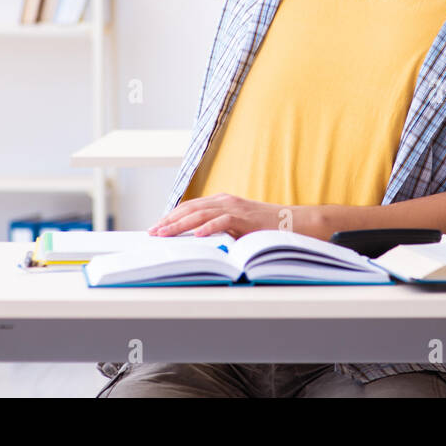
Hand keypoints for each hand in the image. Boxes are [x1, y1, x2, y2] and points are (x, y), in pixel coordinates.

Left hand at [148, 194, 292, 238]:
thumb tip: (196, 244)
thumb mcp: (236, 228)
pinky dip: (209, 227)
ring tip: (165, 233)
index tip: (156, 227)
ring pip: (201, 214)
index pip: (190, 207)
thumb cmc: (265, 228)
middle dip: (169, 221)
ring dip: (180, 224)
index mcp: (221, 202)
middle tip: (153, 232)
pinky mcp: (245, 217)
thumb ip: (219, 231)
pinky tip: (197, 235)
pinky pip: (223, 221)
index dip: (171, 216)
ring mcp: (235, 207)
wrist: (293, 222)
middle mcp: (225, 201)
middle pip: (190, 208)